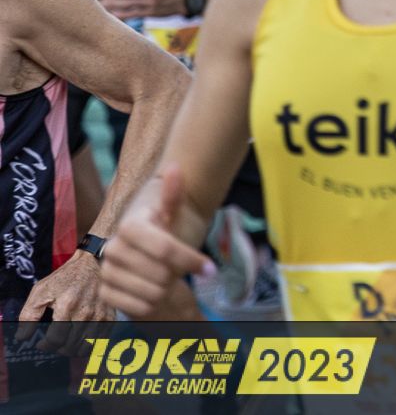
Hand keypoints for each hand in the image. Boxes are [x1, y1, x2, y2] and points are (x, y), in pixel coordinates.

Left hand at [17, 250, 112, 354]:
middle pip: (70, 346)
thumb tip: (23, 337)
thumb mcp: (41, 291)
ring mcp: (100, 315)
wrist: (93, 263)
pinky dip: (88, 344)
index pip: (56, 340)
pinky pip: (99, 341)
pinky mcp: (110, 316)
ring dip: (72, 348)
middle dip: (58, 348)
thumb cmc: (65, 278)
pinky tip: (81, 337)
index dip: (45, 345)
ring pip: (85, 346)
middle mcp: (85, 312)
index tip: (41, 342)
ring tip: (66, 341)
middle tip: (53, 341)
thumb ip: (29, 315)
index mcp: (67, 306)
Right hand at [100, 164, 214, 318]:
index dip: (190, 260)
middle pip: (162, 274)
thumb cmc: (164, 230)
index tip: (211, 269)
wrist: (145, 254)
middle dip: (177, 274)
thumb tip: (175, 167)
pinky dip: (153, 303)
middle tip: (178, 269)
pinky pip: (139, 307)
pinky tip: (153, 290)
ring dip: (166, 290)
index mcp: (130, 226)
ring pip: (152, 293)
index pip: (166, 249)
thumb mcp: (173, 212)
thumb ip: (173, 193)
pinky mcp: (105, 293)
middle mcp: (112, 249)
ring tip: (165, 277)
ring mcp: (106, 272)